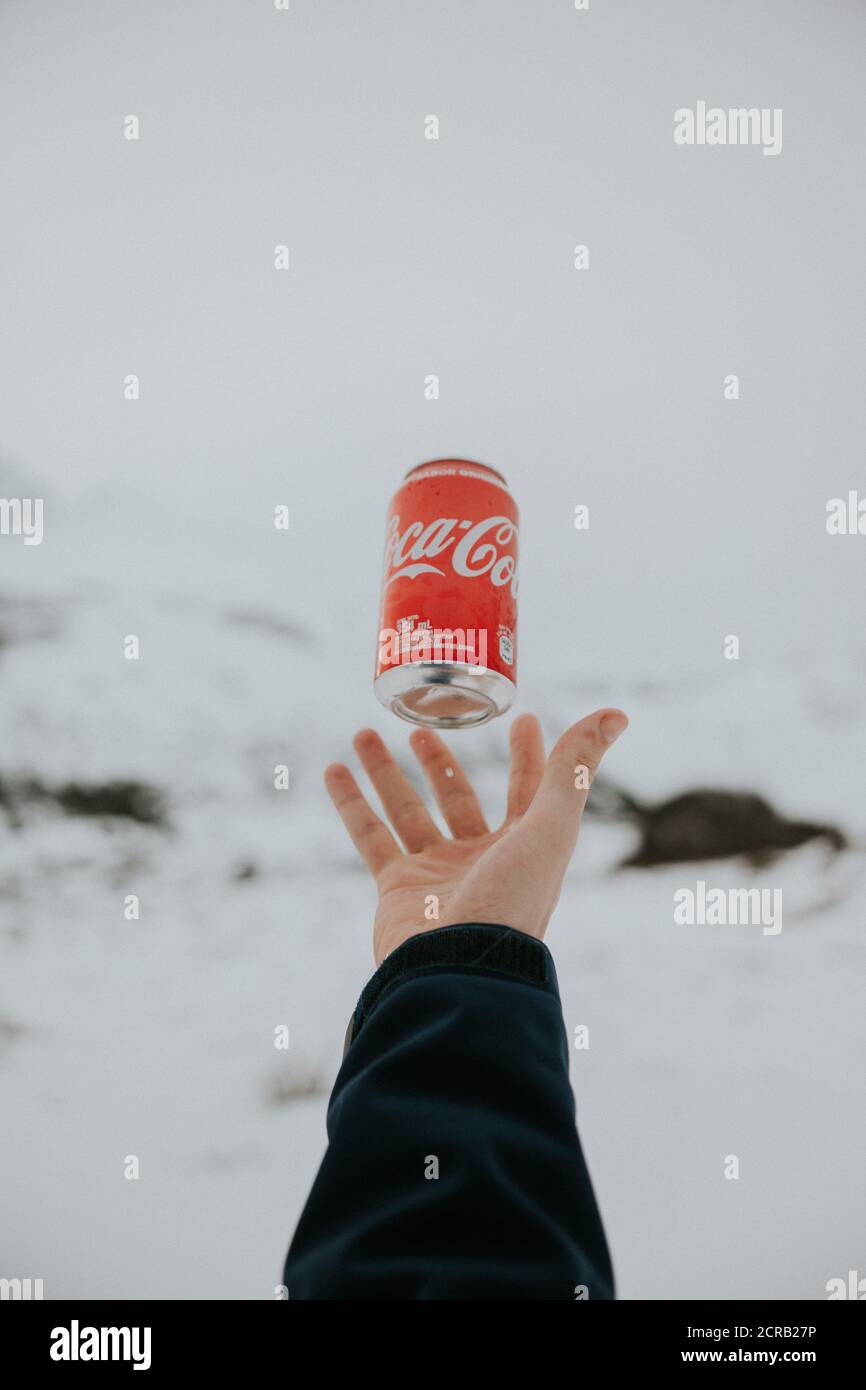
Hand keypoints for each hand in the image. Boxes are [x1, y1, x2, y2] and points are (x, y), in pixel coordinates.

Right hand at [325, 708, 628, 964]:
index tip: (521, 719)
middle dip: (440, 762)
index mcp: (526, 846)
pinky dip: (351, 803)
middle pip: (458, 798)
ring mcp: (437, 873)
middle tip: (421, 727)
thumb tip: (617, 714)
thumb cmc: (512, 901)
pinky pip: (370, 836)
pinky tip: (335, 770)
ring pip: (406, 811)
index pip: (528, 788)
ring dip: (386, 772)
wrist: (458, 971)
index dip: (528, 754)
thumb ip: (574, 769)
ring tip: (365, 733)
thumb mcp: (551, 826)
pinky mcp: (398, 888)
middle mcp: (482, 858)